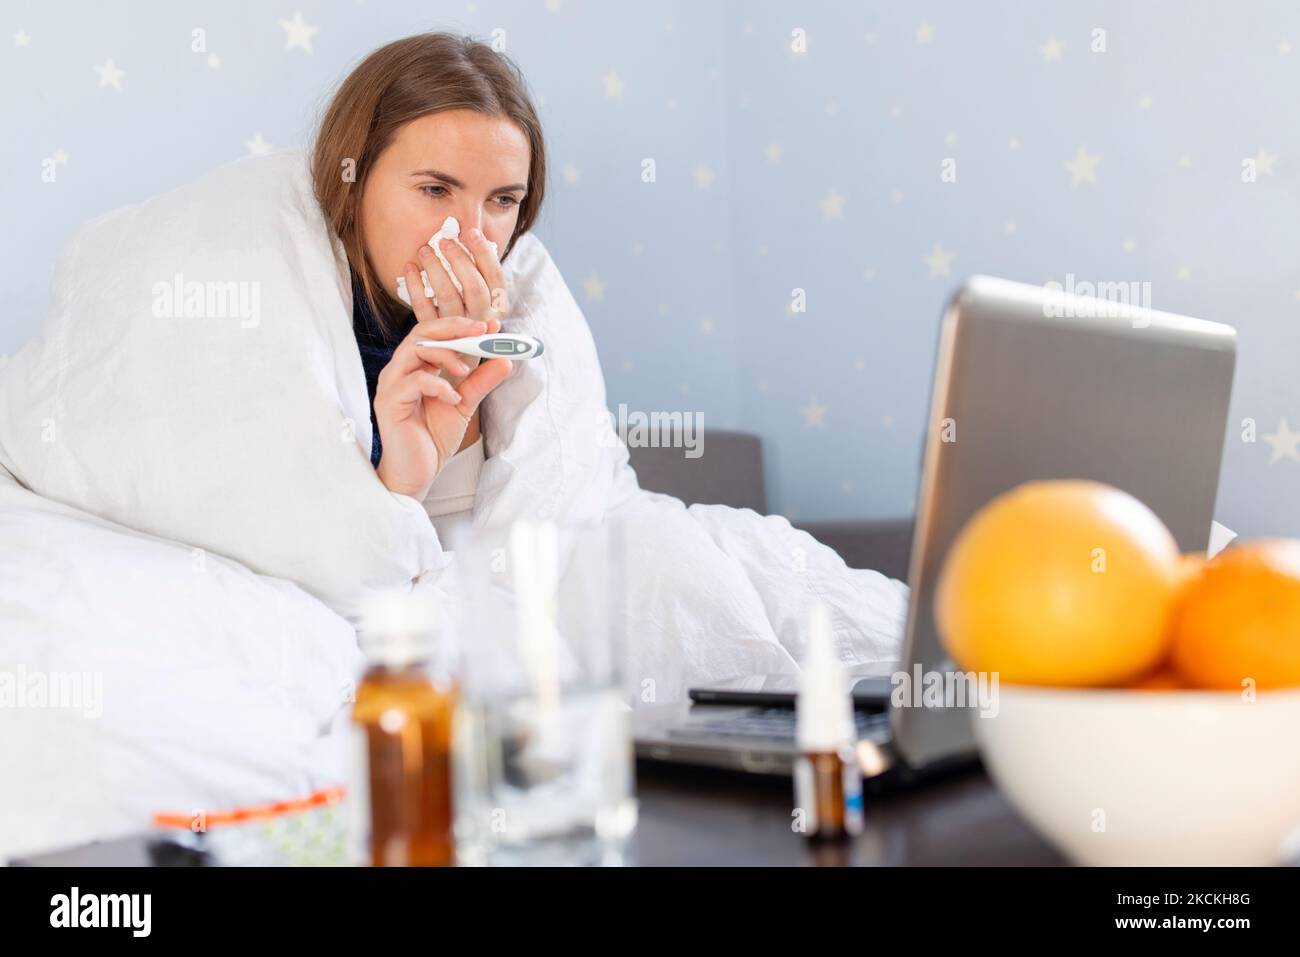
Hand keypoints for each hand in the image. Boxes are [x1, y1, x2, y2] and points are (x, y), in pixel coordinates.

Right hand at [374, 231, 512, 499]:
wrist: (417, 472)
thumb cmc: (432, 438)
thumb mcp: (464, 404)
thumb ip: (480, 381)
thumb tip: (505, 359)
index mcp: (415, 366)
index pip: (434, 333)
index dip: (461, 325)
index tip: (490, 325)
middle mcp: (399, 370)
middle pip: (421, 332)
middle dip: (453, 328)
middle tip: (481, 331)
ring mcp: (391, 384)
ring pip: (414, 350)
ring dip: (445, 354)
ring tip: (465, 370)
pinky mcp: (388, 402)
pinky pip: (413, 381)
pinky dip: (437, 385)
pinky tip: (453, 400)